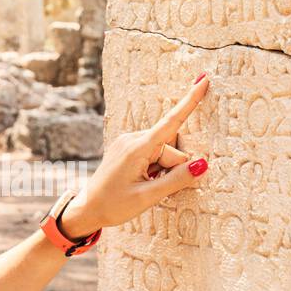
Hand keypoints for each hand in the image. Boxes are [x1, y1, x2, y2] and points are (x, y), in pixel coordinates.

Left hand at [59, 73, 209, 237]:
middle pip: (171, 150)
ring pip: (163, 154)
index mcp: (137, 148)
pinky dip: (154, 169)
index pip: (171, 122)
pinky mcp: (127, 148)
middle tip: (152, 188)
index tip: (203, 80)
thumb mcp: (147, 197)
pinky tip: (141, 181)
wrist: (87, 210)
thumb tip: (202, 165)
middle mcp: (132, 139)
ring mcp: (128, 143)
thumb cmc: (113, 206)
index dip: (190, 101)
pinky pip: (152, 155)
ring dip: (161, 172)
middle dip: (171, 170)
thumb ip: (177, 180)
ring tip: (142, 186)